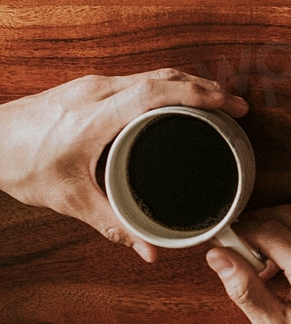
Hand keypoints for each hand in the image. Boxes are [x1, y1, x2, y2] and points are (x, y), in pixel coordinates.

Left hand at [0, 69, 248, 261]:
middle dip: (205, 87)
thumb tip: (150, 250)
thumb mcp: (68, 199)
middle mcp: (97, 92)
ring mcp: (93, 84)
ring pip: (152, 73)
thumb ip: (113, 225)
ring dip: (187, 83)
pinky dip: (167, 85)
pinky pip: (139, 78)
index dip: (198, 95)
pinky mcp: (90, 85)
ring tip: (215, 101)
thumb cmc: (19, 163)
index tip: (228, 104)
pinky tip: (177, 100)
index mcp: (94, 118)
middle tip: (235, 106)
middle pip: (163, 77)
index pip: (156, 92)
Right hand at [206, 205, 290, 323]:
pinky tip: (288, 263)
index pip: (269, 231)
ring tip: (263, 263)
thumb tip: (219, 258)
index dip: (241, 233)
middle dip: (258, 226)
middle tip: (240, 252)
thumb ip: (244, 289)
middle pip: (287, 214)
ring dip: (279, 228)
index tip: (225, 244)